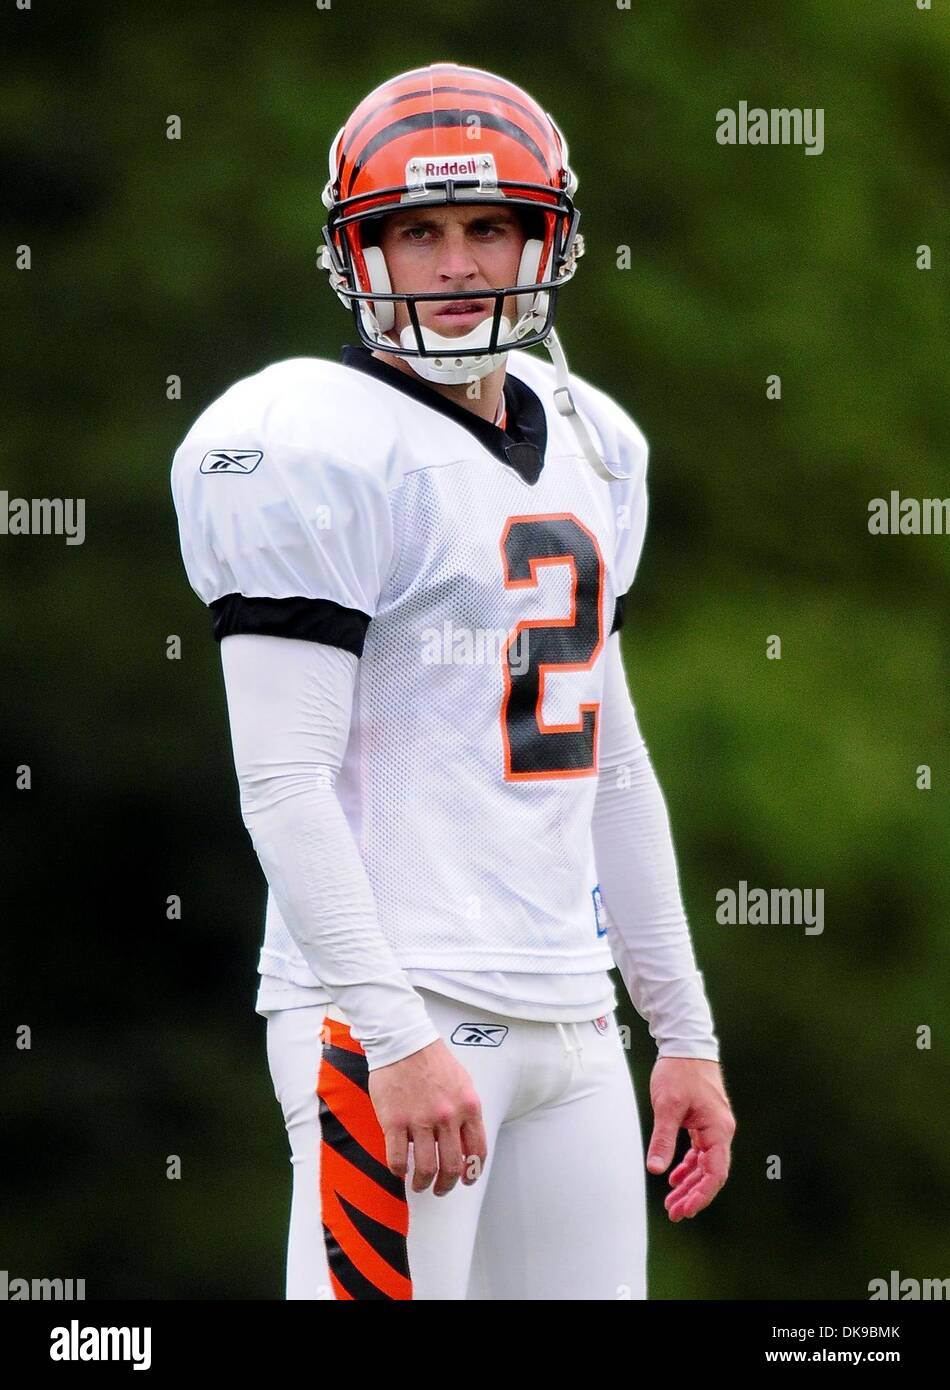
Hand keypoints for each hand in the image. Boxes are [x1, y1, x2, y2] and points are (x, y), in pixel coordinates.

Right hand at [368, 1039, 487, 1196]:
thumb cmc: (433, 1060)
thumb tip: (467, 1141)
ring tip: (419, 1185)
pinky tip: (400, 1169)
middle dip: (447, 1185)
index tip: (466, 1180)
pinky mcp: (395, 1122)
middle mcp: (447, 1117)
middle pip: (452, 1167)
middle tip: (440, 1189)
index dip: (472, 1172)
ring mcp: (420, 1121)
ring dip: (423, 1183)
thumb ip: (467, 1112)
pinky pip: (398, 1158)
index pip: (477, 1151)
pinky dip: (399, 1170)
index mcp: (468, 1107)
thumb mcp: (463, 1082)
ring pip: (426, 1168)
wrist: (404, 1041)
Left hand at [645, 1057, 734, 1220]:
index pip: (715, 1173)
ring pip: (705, 1164)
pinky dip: (689, 1166)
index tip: (685, 1210)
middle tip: (674, 1213)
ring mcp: (713, 1126)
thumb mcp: (667, 1106)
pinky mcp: (704, 1121)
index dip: (702, 1195)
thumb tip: (656, 1169)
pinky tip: (675, 1177)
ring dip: (690, 1183)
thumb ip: (664, 1139)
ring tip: (672, 1202)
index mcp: (718, 1129)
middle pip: (711, 1173)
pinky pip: (700, 1151)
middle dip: (693, 1195)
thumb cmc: (678, 1071)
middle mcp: (721, 1130)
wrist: (685, 1044)